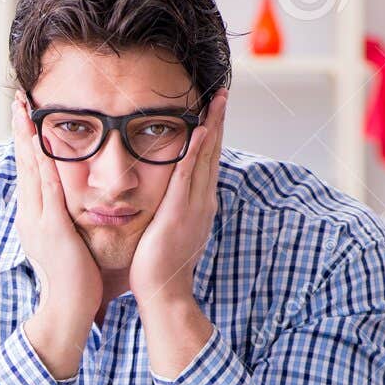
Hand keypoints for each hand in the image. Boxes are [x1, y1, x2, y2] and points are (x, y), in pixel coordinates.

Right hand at [12, 91, 96, 378]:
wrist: (67, 308)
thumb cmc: (74, 278)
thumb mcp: (66, 242)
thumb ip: (65, 221)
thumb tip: (69, 205)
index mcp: (34, 217)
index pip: (29, 172)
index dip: (26, 142)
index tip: (26, 117)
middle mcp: (30, 214)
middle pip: (24, 164)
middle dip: (21, 130)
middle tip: (19, 100)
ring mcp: (37, 220)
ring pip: (31, 170)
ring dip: (28, 137)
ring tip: (25, 111)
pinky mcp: (50, 226)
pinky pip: (47, 187)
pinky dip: (44, 162)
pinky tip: (44, 142)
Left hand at [129, 89, 226, 314]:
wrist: (165, 293)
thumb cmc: (160, 266)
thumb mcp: (171, 230)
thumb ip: (174, 210)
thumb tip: (172, 197)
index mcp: (200, 204)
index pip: (208, 161)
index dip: (213, 133)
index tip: (214, 108)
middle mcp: (202, 201)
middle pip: (213, 153)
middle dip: (218, 121)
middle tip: (223, 92)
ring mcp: (194, 206)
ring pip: (205, 158)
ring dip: (211, 126)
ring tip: (217, 100)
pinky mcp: (179, 213)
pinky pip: (187, 176)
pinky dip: (194, 151)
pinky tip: (198, 130)